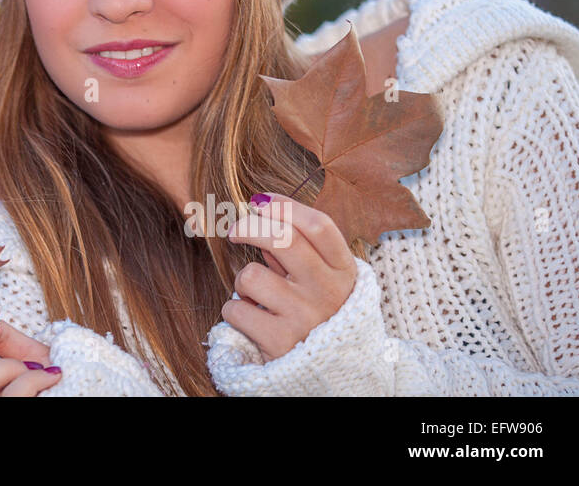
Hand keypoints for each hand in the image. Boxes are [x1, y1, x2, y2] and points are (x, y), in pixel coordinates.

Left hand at [223, 193, 357, 360]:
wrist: (338, 377)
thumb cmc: (322, 314)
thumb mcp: (325, 281)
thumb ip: (300, 251)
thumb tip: (260, 209)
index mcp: (344, 272)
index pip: (319, 226)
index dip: (286, 206)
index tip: (261, 200)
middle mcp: (328, 293)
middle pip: (282, 239)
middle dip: (250, 226)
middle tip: (235, 230)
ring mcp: (304, 317)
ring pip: (251, 275)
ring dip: (244, 281)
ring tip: (257, 296)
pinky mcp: (279, 342)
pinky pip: (236, 308)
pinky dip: (235, 310)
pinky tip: (252, 320)